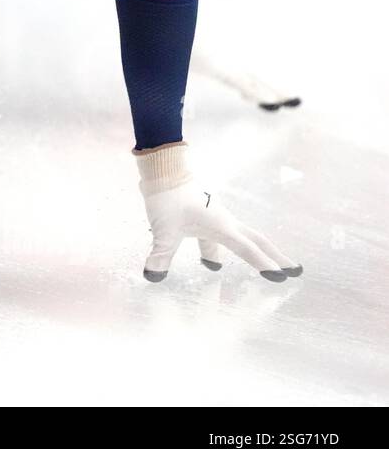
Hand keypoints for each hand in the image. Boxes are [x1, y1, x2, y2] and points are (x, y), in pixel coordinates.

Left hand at [136, 143, 301, 282]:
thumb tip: (152, 277)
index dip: (265, 264)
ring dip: (253, 253)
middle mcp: (224, 222)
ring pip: (240, 239)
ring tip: (263, 267)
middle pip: (256, 241)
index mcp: (221, 226)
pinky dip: (221, 251)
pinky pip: (219, 238)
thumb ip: (160, 255)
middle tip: (295, 270)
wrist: (162, 171)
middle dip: (275, 256)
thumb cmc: (167, 198)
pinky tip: (210, 264)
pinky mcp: (204, 216)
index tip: (282, 278)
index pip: (248, 249)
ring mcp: (216, 218)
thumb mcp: (164, 230)